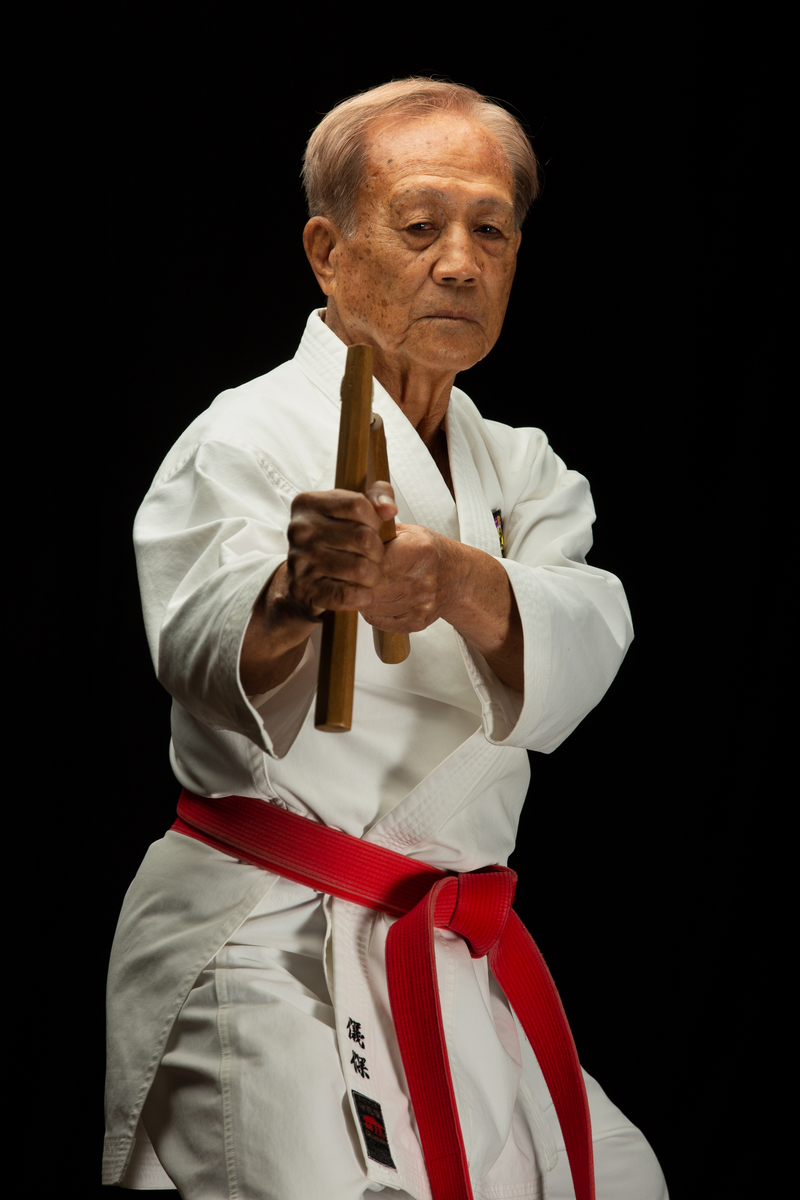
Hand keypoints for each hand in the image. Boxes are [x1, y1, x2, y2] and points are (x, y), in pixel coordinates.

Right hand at [285, 482, 397, 615]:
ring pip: (360, 569)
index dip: (375, 519)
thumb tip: (388, 509)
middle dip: (378, 551)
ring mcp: (299, 560)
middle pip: (363, 538)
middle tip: (373, 556)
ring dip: (372, 575)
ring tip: (367, 573)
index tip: (373, 528)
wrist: (302, 578)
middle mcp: (300, 530)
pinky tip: (359, 591)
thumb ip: (376, 495)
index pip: (358, 504)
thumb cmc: (334, 539)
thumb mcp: (352, 509)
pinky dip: (361, 595)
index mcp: (308, 503)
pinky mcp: (304, 589)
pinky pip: (347, 595)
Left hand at [358, 523, 455, 632]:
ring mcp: (418, 605)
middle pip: (369, 587)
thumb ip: (380, 531)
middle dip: (355, 581)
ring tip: (369, 584)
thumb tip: (350, 529)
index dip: (356, 561)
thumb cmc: (429, 552)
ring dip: (362, 596)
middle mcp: (420, 580)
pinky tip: (379, 598)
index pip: (372, 561)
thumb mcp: (409, 532)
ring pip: (369, 606)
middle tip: (352, 574)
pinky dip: (371, 610)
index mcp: (417, 551)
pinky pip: (377, 620)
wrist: (457, 578)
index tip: (351, 559)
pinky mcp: (415, 623)